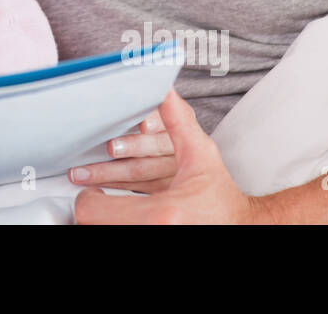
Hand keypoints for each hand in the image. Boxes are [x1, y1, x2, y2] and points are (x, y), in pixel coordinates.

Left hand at [73, 88, 267, 222]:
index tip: (87, 177)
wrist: (244, 226)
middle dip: (89, 202)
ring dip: (97, 214)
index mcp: (162, 212)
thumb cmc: (217, 191)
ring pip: (105, 228)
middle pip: (98, 220)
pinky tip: (108, 212)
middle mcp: (155, 230)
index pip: (96, 208)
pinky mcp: (152, 239)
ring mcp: (154, 237)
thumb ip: (178, 122)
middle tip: (83, 183)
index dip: (93, 187)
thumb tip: (165, 88)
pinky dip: (111, 221)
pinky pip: (118, 231)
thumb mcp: (201, 154)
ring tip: (88, 194)